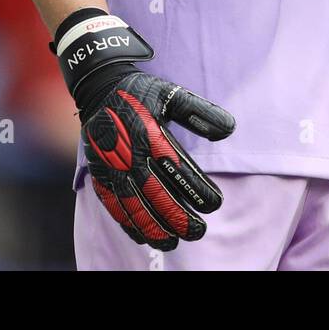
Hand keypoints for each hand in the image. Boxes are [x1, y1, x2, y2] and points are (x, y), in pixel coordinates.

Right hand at [81, 70, 234, 250]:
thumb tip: (229, 130)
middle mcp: (129, 153)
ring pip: (132, 205)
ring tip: (173, 243)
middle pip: (155, 193)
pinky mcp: (99, 174)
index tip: (215, 204)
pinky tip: (144, 237)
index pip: (178, 168)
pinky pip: (113, 204)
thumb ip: (201, 112)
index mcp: (150, 133)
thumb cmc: (142, 92)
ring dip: (153, 227)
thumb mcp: (172, 94)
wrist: (99, 86)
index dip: (197, 189)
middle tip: (198, 231)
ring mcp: (111, 166)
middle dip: (178, 216)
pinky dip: (128, 223)